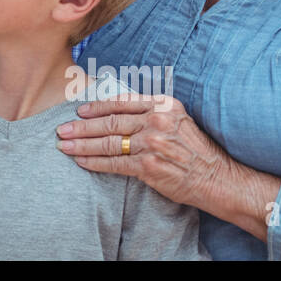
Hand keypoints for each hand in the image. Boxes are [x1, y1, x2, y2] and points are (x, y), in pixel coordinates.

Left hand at [55, 93, 237, 206]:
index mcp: (164, 105)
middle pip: (110, 122)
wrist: (218, 178)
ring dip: (82, 144)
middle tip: (62, 129)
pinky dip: (94, 162)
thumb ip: (152, 111)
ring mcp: (152, 144)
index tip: (79, 110)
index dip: (96, 106)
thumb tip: (117, 110)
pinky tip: (81, 161)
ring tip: (64, 145)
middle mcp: (157, 121)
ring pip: (108, 142)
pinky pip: (114, 163)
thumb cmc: (196, 150)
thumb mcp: (179, 119)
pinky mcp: (149, 167)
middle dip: (82, 126)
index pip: (122, 102)